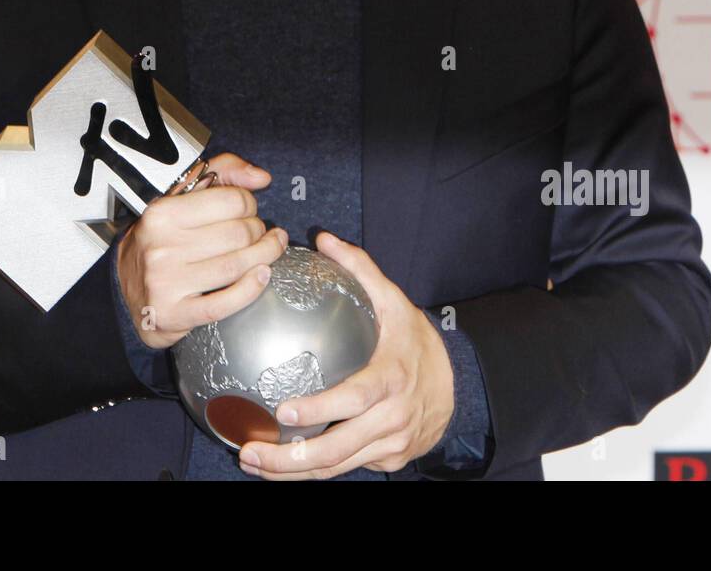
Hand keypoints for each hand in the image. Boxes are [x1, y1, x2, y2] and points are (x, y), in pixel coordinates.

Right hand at [115, 152, 287, 349]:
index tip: (248, 210)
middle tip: (259, 234)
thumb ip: (223, 172)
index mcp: (162, 213)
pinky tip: (262, 276)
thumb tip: (261, 178)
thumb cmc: (161, 241)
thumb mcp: (182, 197)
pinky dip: (251, 289)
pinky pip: (224, 303)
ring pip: (236, 266)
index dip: (249, 204)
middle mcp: (160, 246)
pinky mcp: (173, 314)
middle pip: (238, 234)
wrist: (126, 289)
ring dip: (265, 256)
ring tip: (270, 250)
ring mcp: (165, 283)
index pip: (231, 200)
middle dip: (258, 232)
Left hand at [237, 230, 453, 478]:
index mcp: (392, 378)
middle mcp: (393, 417)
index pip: (355, 398)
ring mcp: (392, 445)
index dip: (320, 408)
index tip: (283, 409)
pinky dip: (312, 471)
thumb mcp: (394, 301)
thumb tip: (324, 238)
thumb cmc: (415, 340)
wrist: (459, 386)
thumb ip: (359, 269)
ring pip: (338, 467)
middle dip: (291, 457)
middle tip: (250, 451)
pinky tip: (280, 467)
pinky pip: (347, 468)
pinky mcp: (389, 462)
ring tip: (254, 463)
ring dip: (292, 472)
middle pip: (339, 448)